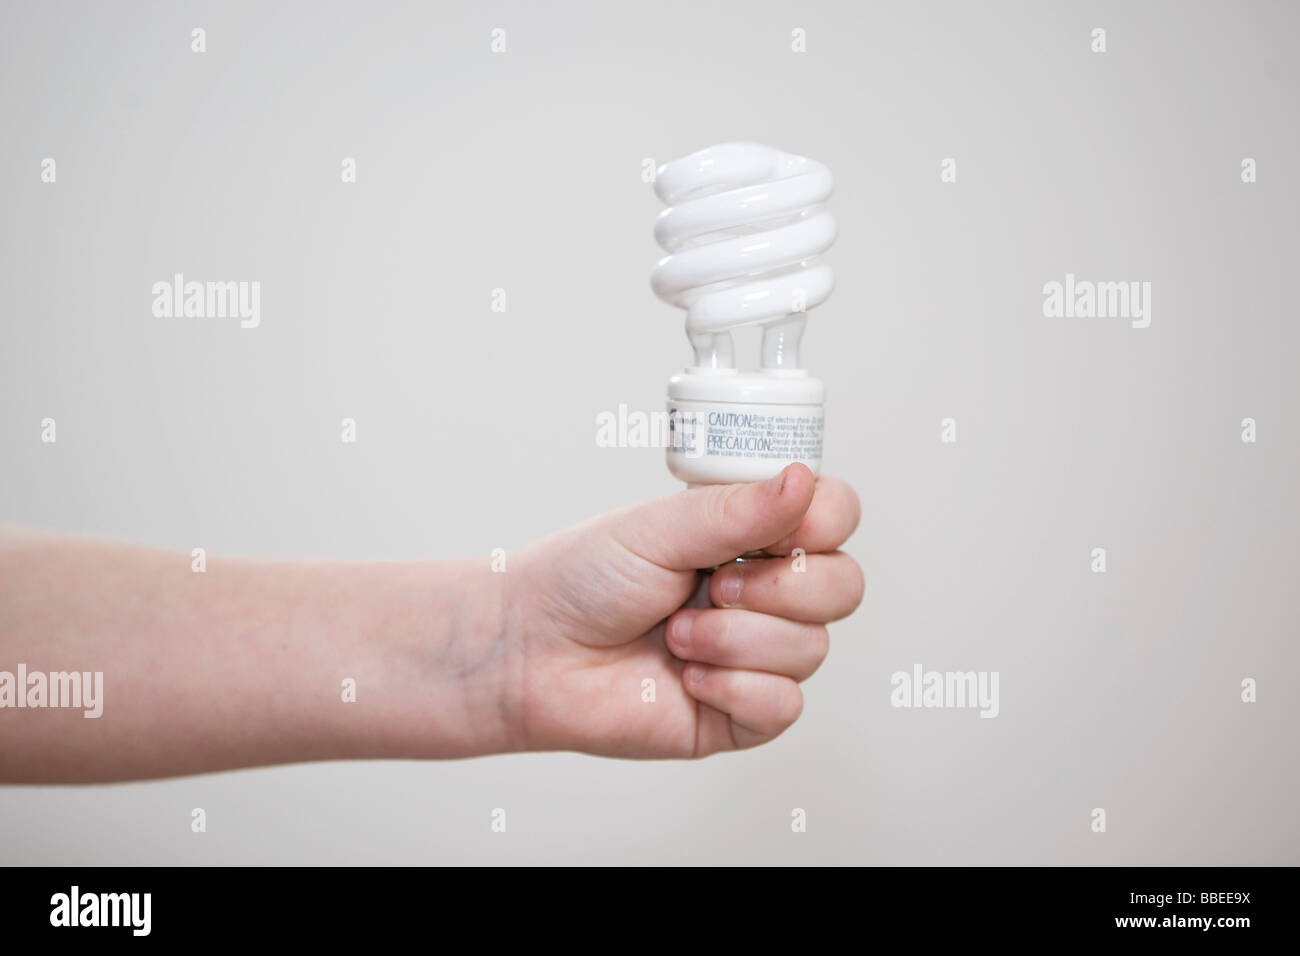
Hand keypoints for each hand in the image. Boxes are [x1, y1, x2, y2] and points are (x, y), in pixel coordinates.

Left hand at [511, 463, 862, 756]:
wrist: (529, 653)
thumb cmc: (582, 580)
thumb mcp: (659, 528)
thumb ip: (736, 510)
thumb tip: (801, 479)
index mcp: (750, 535)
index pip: (834, 517)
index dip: (824, 520)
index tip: (784, 524)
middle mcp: (763, 593)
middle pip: (843, 586)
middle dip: (780, 587)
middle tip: (712, 585)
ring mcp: (756, 654)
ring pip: (812, 647)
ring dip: (736, 639)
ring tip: (674, 634)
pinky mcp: (741, 713)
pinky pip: (784, 704)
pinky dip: (733, 687)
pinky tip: (687, 677)